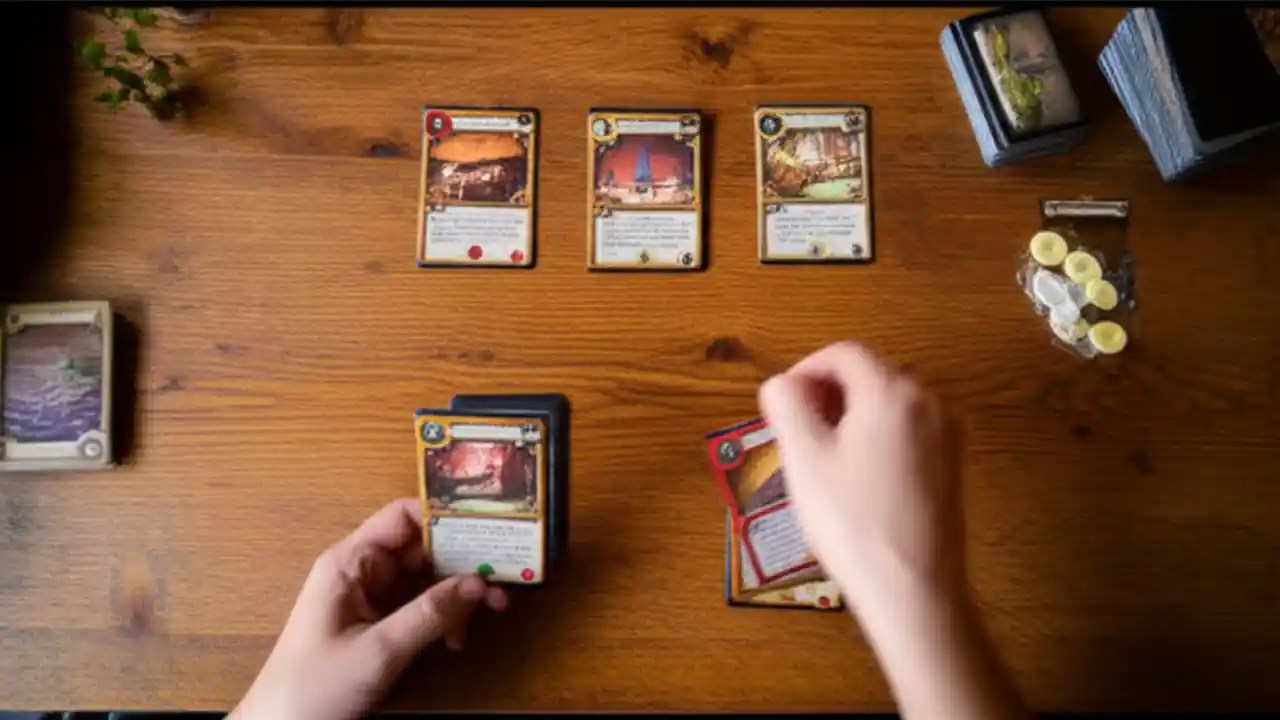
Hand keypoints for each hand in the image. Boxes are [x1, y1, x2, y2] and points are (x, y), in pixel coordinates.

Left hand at [229, 498, 506, 719]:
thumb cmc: (314, 688)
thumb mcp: (378, 651)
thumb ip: (429, 614)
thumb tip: (478, 583)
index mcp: (350, 563)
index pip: (403, 518)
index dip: (445, 516)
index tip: (487, 526)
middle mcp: (361, 572)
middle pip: (422, 548)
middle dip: (463, 561)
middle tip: (503, 577)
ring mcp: (369, 599)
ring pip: (426, 580)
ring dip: (458, 594)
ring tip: (493, 609)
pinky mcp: (376, 626)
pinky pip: (419, 608)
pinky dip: (443, 618)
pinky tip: (458, 638)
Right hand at [762, 343, 1023, 719]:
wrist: (914, 587)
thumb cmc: (852, 520)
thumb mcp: (804, 458)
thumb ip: (786, 404)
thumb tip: (782, 383)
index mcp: (892, 390)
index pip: (843, 353)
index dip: (805, 369)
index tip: (781, 403)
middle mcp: (929, 400)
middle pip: (870, 373)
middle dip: (828, 391)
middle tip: (798, 431)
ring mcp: (948, 432)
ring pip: (890, 401)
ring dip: (852, 413)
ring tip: (823, 456)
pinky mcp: (953, 462)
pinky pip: (908, 428)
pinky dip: (878, 434)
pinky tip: (858, 475)